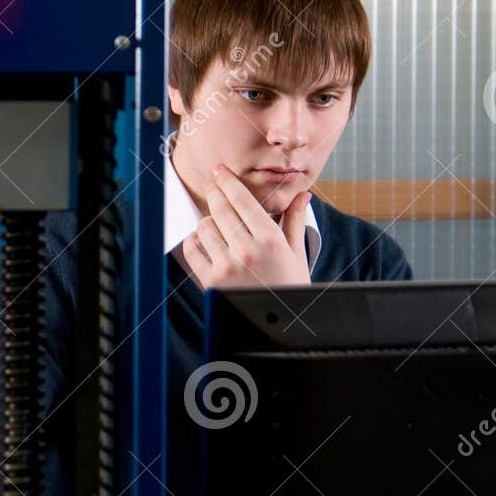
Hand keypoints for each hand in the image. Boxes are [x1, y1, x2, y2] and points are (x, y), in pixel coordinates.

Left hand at [182, 166, 311, 290]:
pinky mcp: (209, 280)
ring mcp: (226, 266)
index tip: (219, 171)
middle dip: (215, 192)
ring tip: (218, 225)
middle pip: (220, 208)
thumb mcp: (296, 253)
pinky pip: (192, 248)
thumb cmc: (289, 287)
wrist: (277, 324)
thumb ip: (294, 220)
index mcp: (270, 240)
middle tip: (214, 185)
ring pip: (204, 226)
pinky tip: (205, 241)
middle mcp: (247, 250)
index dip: (228, 181)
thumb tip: (302, 193)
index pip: (242, 200)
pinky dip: (196, 240)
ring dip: (209, 221)